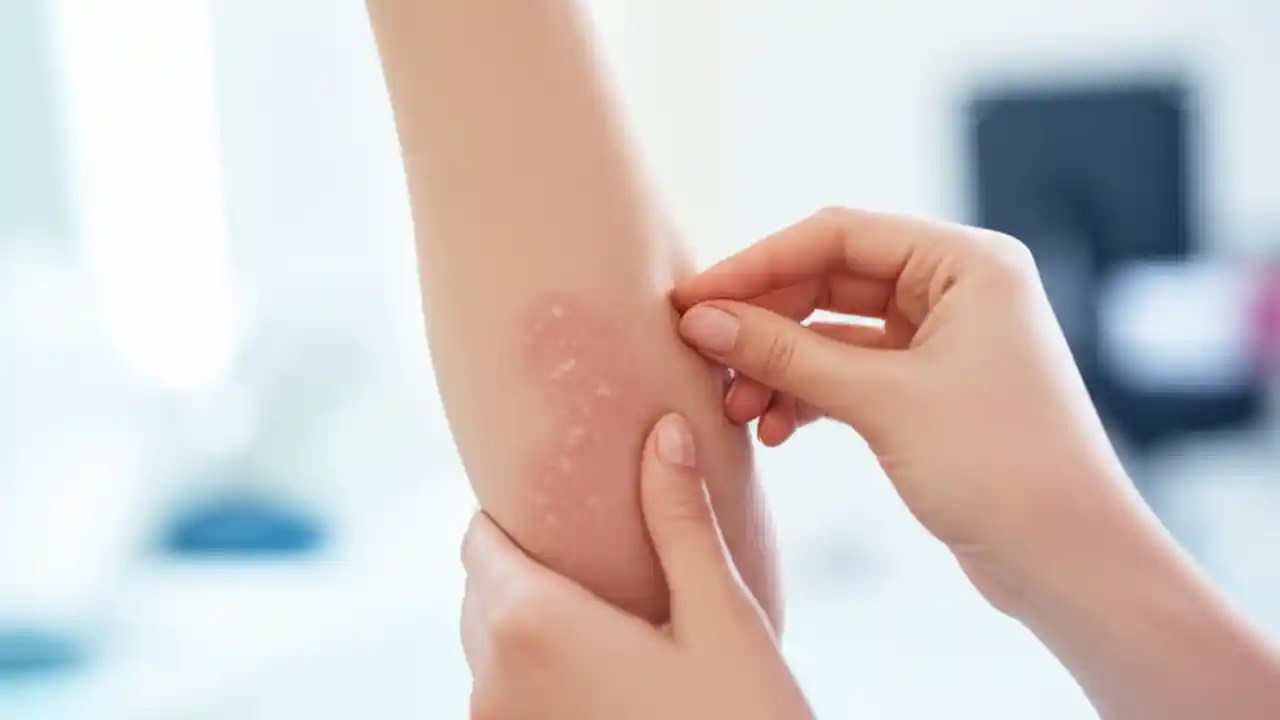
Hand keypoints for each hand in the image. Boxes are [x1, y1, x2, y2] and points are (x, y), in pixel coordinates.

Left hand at [461, 413, 812, 719]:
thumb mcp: (720, 617)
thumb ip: (679, 519)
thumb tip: (663, 429)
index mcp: (531, 625)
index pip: (480, 541)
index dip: (515, 510)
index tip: (560, 494)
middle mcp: (493, 682)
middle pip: (482, 592)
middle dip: (525, 563)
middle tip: (592, 544)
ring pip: (490, 649)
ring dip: (529, 622)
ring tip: (603, 606)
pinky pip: (507, 700)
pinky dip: (536, 674)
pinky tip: (602, 669)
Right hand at [671, 207, 1139, 611]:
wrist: (1067, 562)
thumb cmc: (1000, 468)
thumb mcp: (882, 402)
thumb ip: (787, 355)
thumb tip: (703, 320)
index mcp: (967, 262)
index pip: (839, 236)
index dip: (758, 264)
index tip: (693, 300)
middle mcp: (958, 289)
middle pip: (830, 280)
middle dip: (765, 321)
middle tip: (704, 354)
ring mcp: (945, 340)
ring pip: (834, 332)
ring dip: (780, 366)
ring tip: (737, 408)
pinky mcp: (931, 389)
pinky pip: (850, 373)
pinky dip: (808, 395)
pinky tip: (772, 428)